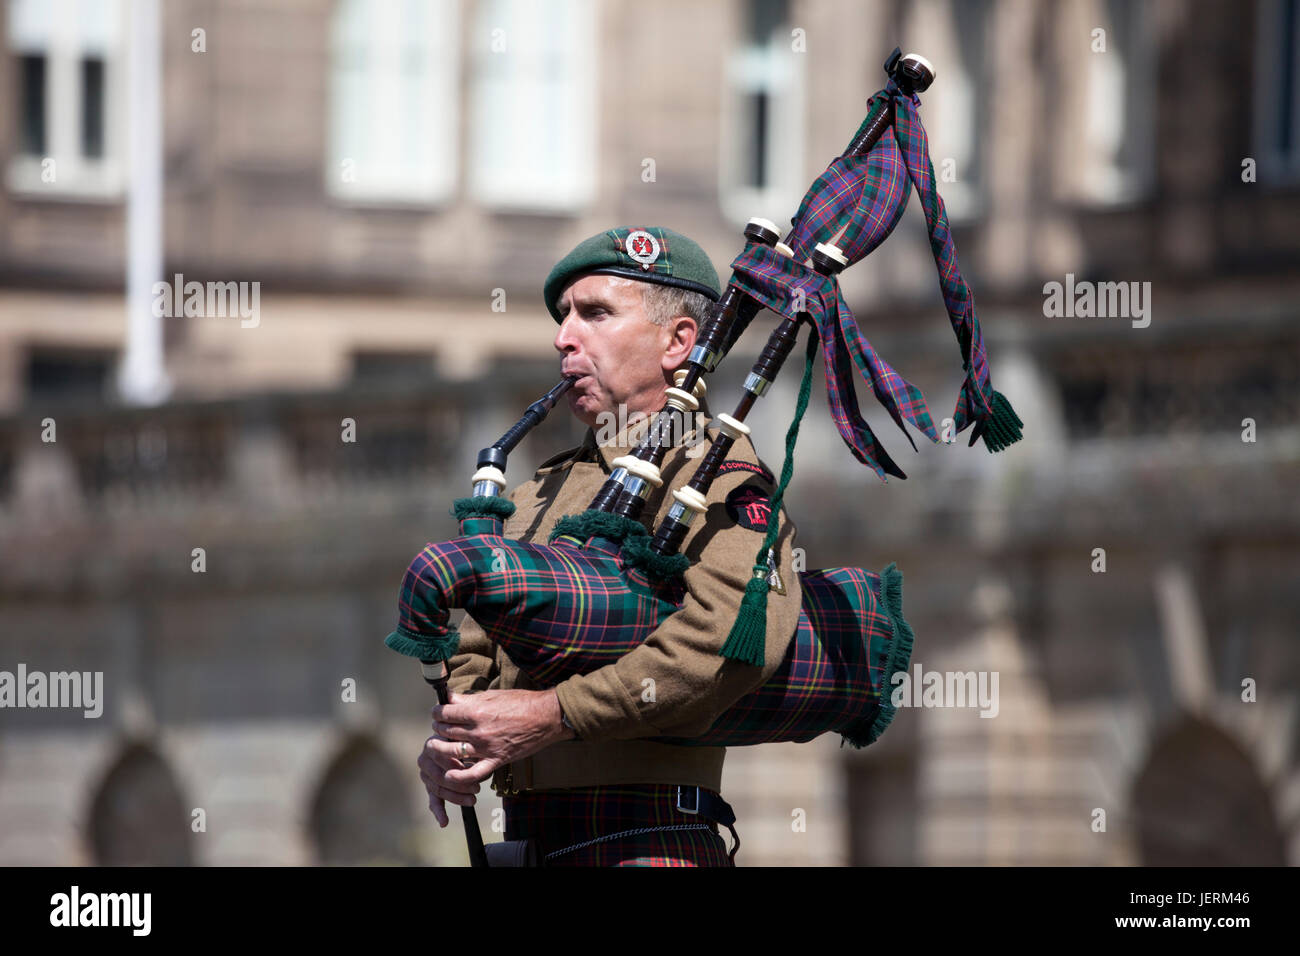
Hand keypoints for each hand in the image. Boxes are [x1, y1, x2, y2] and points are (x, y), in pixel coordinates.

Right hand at [417, 731, 481, 827]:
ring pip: (439, 790)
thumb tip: (476, 766)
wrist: (455, 742)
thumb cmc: (462, 740)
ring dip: (456, 797)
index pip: (441, 758)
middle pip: (440, 776)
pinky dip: (439, 812)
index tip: (471, 770)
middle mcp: (424, 760)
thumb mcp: (463, 741)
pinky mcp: (430, 787)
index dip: (455, 765)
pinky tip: (444, 822)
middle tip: (477, 788)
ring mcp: (426, 775)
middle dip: (459, 784)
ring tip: (472, 800)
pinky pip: (434, 801)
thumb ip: (465, 749)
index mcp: (431, 745)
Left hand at [428, 689, 573, 795]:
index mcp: (477, 711)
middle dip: (438, 728)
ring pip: (452, 752)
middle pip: (445, 732)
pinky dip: (459, 777)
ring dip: (441, 750)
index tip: (438, 713)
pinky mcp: (496, 760)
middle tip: (439, 727)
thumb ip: (469, 700)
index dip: (437, 712)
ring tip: (438, 746)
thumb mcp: (492, 695)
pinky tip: (449, 775)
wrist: (546, 717)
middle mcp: (478, 730)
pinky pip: (473, 773)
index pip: (444, 713)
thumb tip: (450, 698)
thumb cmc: (521, 703)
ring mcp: (486, 747)